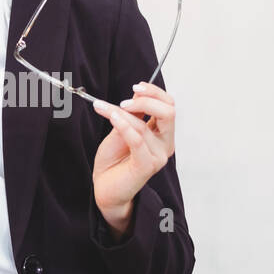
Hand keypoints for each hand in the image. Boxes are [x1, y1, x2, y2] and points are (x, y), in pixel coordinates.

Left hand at [91, 81, 176, 232]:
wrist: (105, 186)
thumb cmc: (114, 159)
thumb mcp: (122, 128)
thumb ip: (132, 113)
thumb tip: (138, 92)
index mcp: (163, 133)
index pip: (169, 105)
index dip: (154, 92)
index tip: (136, 87)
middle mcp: (165, 144)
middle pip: (169, 112)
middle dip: (146, 100)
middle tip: (124, 102)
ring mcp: (158, 156)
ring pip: (144, 125)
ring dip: (121, 114)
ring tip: (104, 110)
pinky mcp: (147, 165)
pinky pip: (137, 139)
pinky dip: (123, 125)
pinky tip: (112, 118)